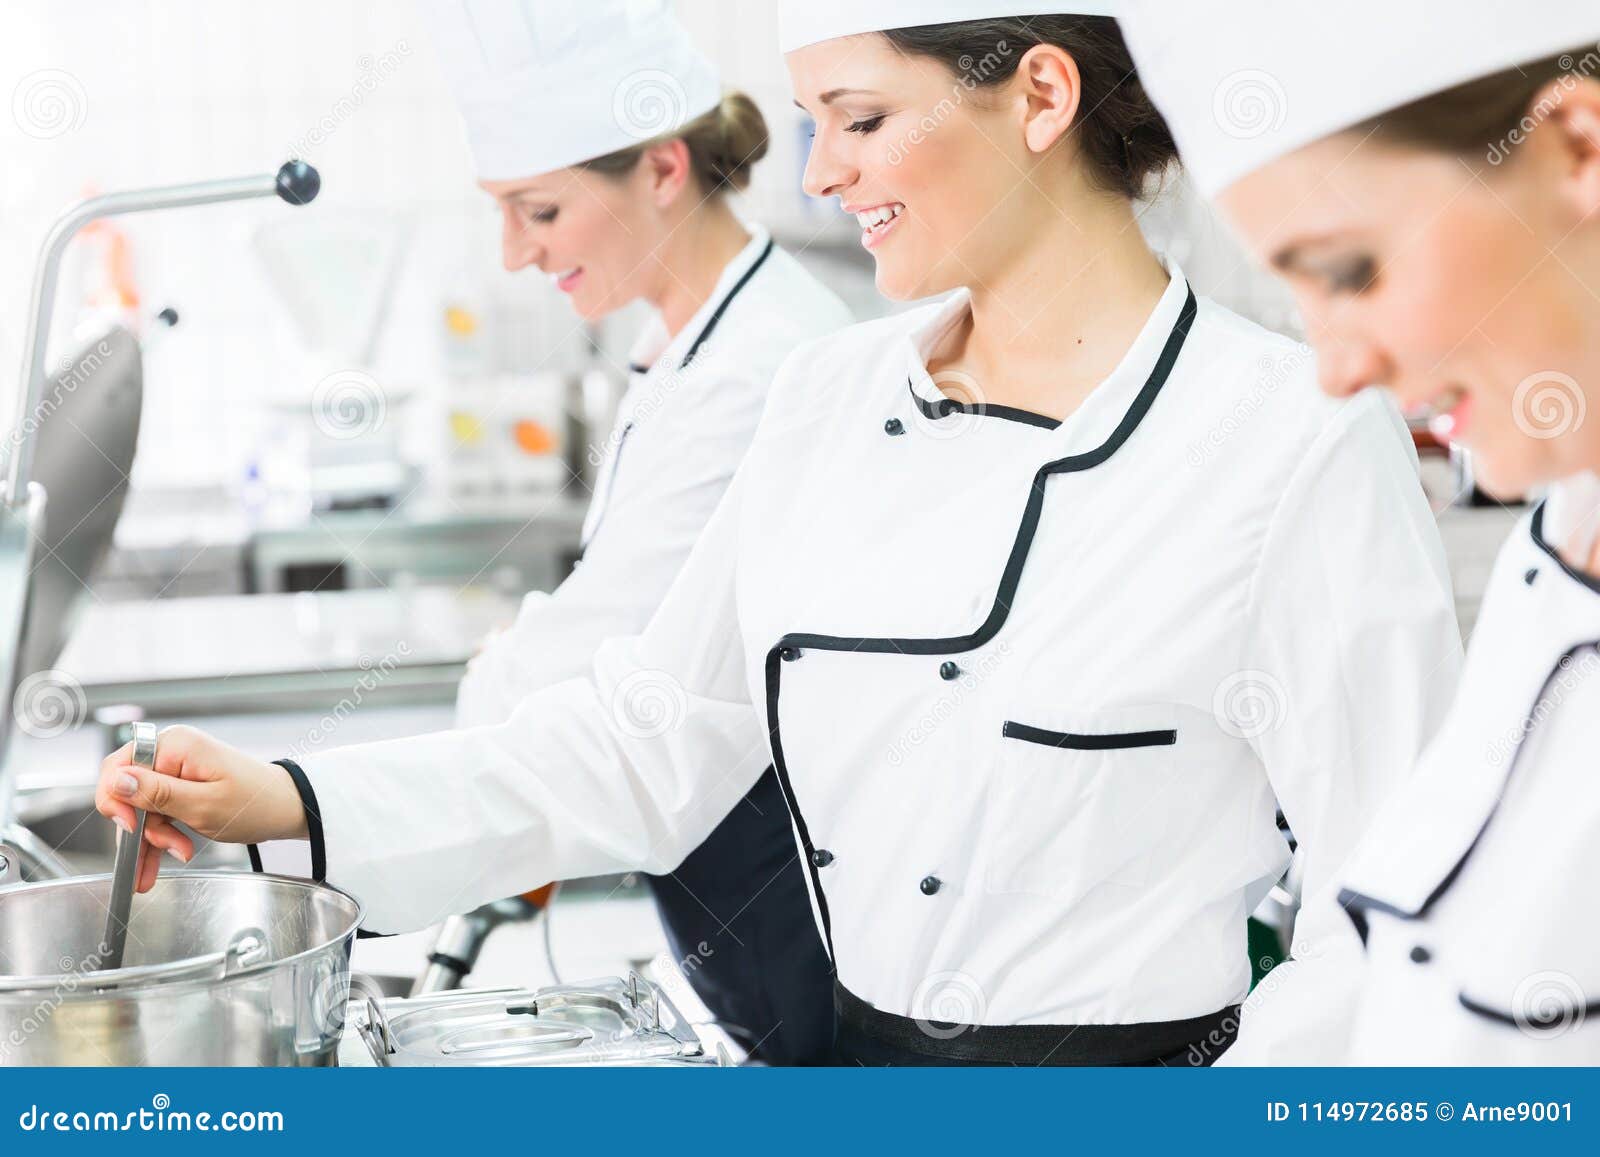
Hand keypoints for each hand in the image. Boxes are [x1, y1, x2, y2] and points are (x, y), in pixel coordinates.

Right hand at [94, 724, 308, 892]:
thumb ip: (156, 794)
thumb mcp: (203, 805)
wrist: (285, 809)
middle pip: (129, 792)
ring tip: (179, 855)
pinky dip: (161, 835)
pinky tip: (166, 856)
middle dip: (142, 827)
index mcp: (174, 745)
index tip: (133, 829)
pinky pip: (158, 811)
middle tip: (168, 848)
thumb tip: (116, 781)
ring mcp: (176, 768)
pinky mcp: (182, 785)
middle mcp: (171, 751)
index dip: (118, 802)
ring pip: (142, 808)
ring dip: (154, 837)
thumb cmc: (254, 803)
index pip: (117, 768)